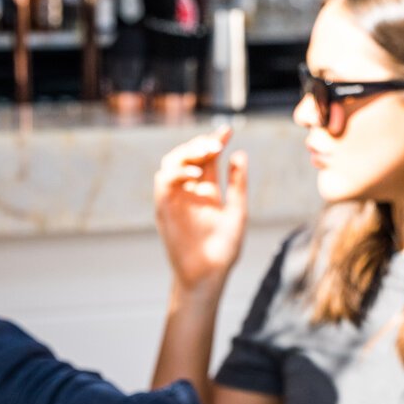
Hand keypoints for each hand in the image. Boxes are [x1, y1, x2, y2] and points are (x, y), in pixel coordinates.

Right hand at [154, 125, 246, 294]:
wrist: (209, 274)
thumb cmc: (224, 249)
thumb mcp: (237, 212)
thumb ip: (238, 185)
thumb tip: (239, 155)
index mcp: (207, 191)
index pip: (208, 158)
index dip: (216, 140)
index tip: (228, 130)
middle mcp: (190, 191)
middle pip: (189, 155)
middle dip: (202, 144)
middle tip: (217, 142)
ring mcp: (175, 198)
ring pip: (173, 162)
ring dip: (188, 153)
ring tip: (207, 152)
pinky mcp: (164, 208)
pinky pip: (164, 181)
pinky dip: (178, 172)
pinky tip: (196, 173)